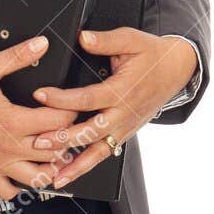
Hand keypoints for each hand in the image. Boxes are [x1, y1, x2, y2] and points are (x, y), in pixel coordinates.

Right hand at [0, 37, 78, 200]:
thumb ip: (17, 56)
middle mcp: (9, 147)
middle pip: (55, 151)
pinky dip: (20, 187)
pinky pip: (8, 193)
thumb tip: (40, 44)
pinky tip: (22, 172)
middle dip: (66, 140)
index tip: (68, 106)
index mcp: (13, 121)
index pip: (59, 122)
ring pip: (37, 177)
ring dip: (49, 167)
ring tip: (51, 153)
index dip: (70, 112)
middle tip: (67, 130)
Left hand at [27, 28, 197, 188]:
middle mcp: (123, 114)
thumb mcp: (131, 40)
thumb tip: (83, 37)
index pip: (88, 99)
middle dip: (63, 139)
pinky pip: (104, 153)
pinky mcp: (124, 134)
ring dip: (75, 165)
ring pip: (98, 151)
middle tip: (38, 141)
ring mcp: (125, 127)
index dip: (62, 99)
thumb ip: (105, 40)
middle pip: (90, 131)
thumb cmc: (152, 55)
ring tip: (53, 176)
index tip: (40, 95)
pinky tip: (69, 175)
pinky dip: (86, 166)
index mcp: (122, 90)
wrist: (176, 70)